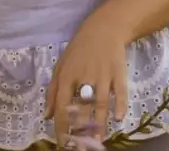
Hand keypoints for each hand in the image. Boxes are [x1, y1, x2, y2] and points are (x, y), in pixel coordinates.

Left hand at [44, 11, 130, 146]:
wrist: (104, 29)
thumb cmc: (79, 50)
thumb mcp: (61, 66)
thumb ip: (53, 91)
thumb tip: (47, 116)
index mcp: (67, 75)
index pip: (62, 105)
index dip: (62, 125)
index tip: (62, 142)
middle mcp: (84, 77)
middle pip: (82, 108)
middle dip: (81, 130)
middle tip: (81, 146)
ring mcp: (103, 75)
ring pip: (101, 103)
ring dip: (100, 124)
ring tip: (98, 141)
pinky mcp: (119, 74)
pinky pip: (120, 92)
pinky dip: (120, 105)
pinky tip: (119, 119)